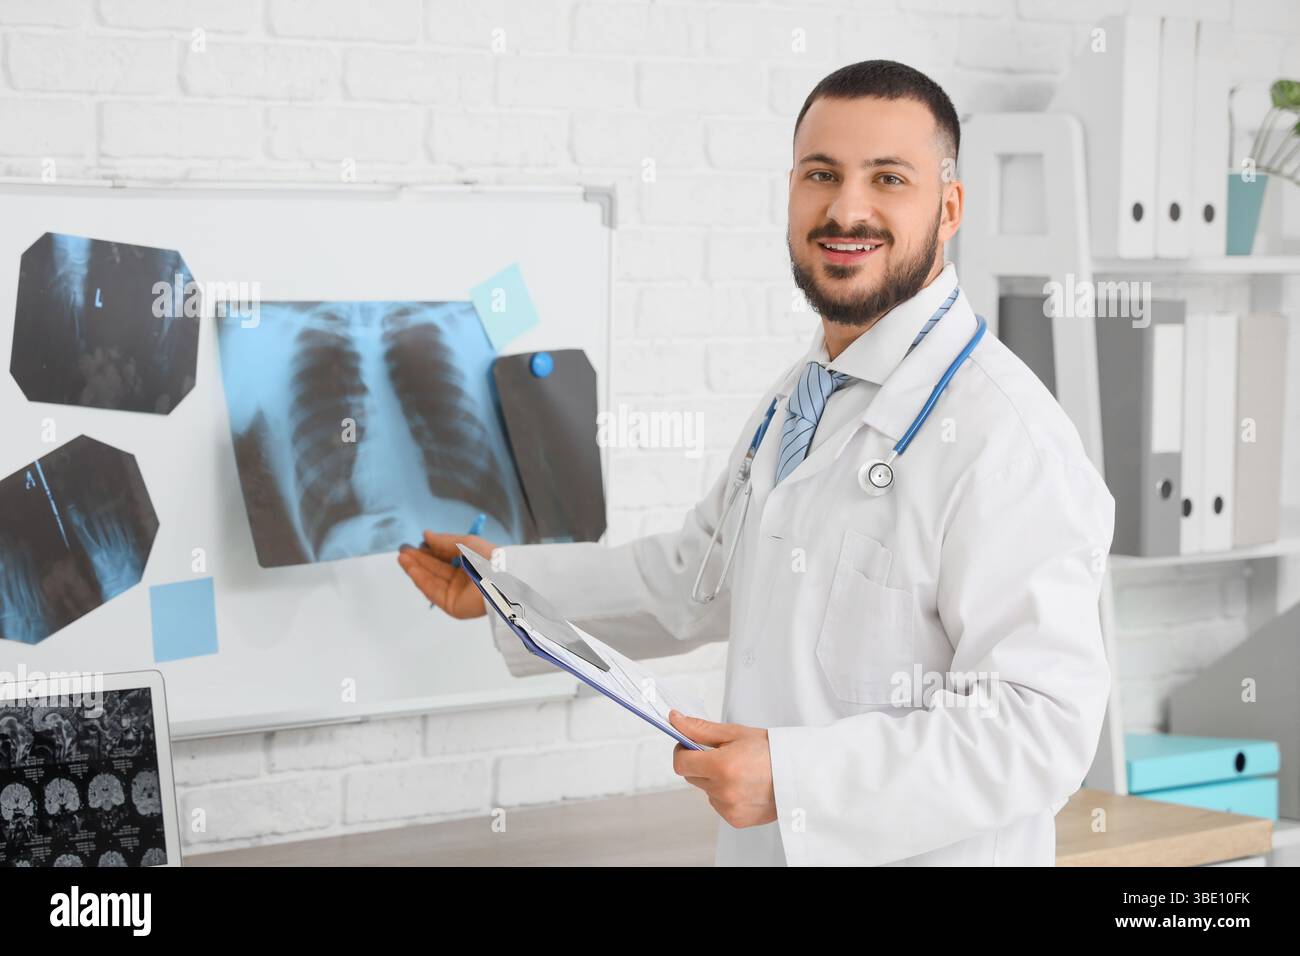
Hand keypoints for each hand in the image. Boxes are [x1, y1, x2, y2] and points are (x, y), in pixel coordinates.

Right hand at [396, 530, 496, 618]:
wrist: (501, 580)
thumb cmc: (488, 557)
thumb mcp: (465, 543)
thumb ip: (444, 541)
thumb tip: (426, 535)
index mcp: (470, 564)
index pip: (446, 558)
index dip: (430, 551)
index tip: (416, 544)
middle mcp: (463, 579)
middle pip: (436, 569)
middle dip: (419, 559)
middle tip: (403, 549)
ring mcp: (457, 594)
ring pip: (432, 580)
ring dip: (415, 568)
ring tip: (402, 556)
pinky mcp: (452, 606)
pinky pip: (432, 591)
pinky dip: (420, 579)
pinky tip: (409, 567)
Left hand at [669, 711, 776, 828]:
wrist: (800, 775)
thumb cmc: (771, 751)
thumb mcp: (735, 733)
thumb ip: (701, 729)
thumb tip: (675, 720)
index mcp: (722, 766)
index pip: (681, 763)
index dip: (682, 751)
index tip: (689, 745)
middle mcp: (724, 791)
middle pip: (692, 777)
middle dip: (700, 764)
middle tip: (722, 755)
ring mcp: (729, 808)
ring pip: (706, 790)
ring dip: (714, 780)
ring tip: (740, 771)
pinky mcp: (736, 820)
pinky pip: (718, 804)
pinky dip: (725, 795)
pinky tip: (744, 786)